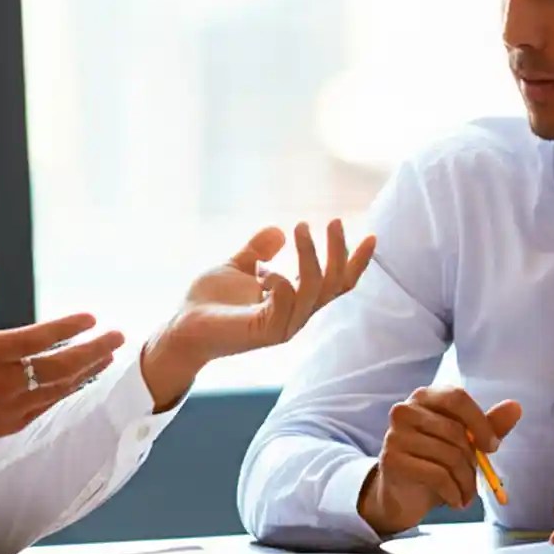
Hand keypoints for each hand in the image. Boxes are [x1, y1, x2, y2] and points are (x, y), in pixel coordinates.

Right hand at [0, 264, 123, 445]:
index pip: (37, 340)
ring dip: (87, 371)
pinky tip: (82, 378)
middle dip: (93, 350)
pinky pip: (47, 405)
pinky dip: (68, 390)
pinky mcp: (10, 423)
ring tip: (109, 355)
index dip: (67, 328)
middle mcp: (1, 382)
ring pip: (59, 388)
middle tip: (118, 336)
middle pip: (59, 367)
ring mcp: (8, 407)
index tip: (92, 316)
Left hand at [141, 221, 375, 409]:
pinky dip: (280, 284)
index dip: (355, 262)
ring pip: (314, 292)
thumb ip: (259, 250)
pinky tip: (263, 271)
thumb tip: (279, 230)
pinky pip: (284, 306)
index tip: (372, 235)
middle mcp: (294, 316)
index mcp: (294, 302)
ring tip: (299, 229)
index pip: (335, 284)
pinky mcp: (262, 332)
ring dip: (311, 257)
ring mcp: (280, 326)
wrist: (181, 327)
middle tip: (332, 221)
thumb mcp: (237, 266)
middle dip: (339, 252)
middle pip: (333, 286)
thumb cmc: (208, 302)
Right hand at [358, 387, 521, 535]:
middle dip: (474, 460)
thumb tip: (515, 406)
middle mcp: (404, 410)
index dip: (479, 422)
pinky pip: (437, 475)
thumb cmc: (435, 459)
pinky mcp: (391, 460)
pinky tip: (455, 500)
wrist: (403, 492)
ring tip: (466, 492)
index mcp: (424, 397)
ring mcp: (395, 434)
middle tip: (474, 476)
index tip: (491, 446)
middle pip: (456, 432)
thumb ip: (488, 424)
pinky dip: (454, 493)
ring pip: (449, 456)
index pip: (456, 397)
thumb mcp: (465, 441)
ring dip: (466, 482)